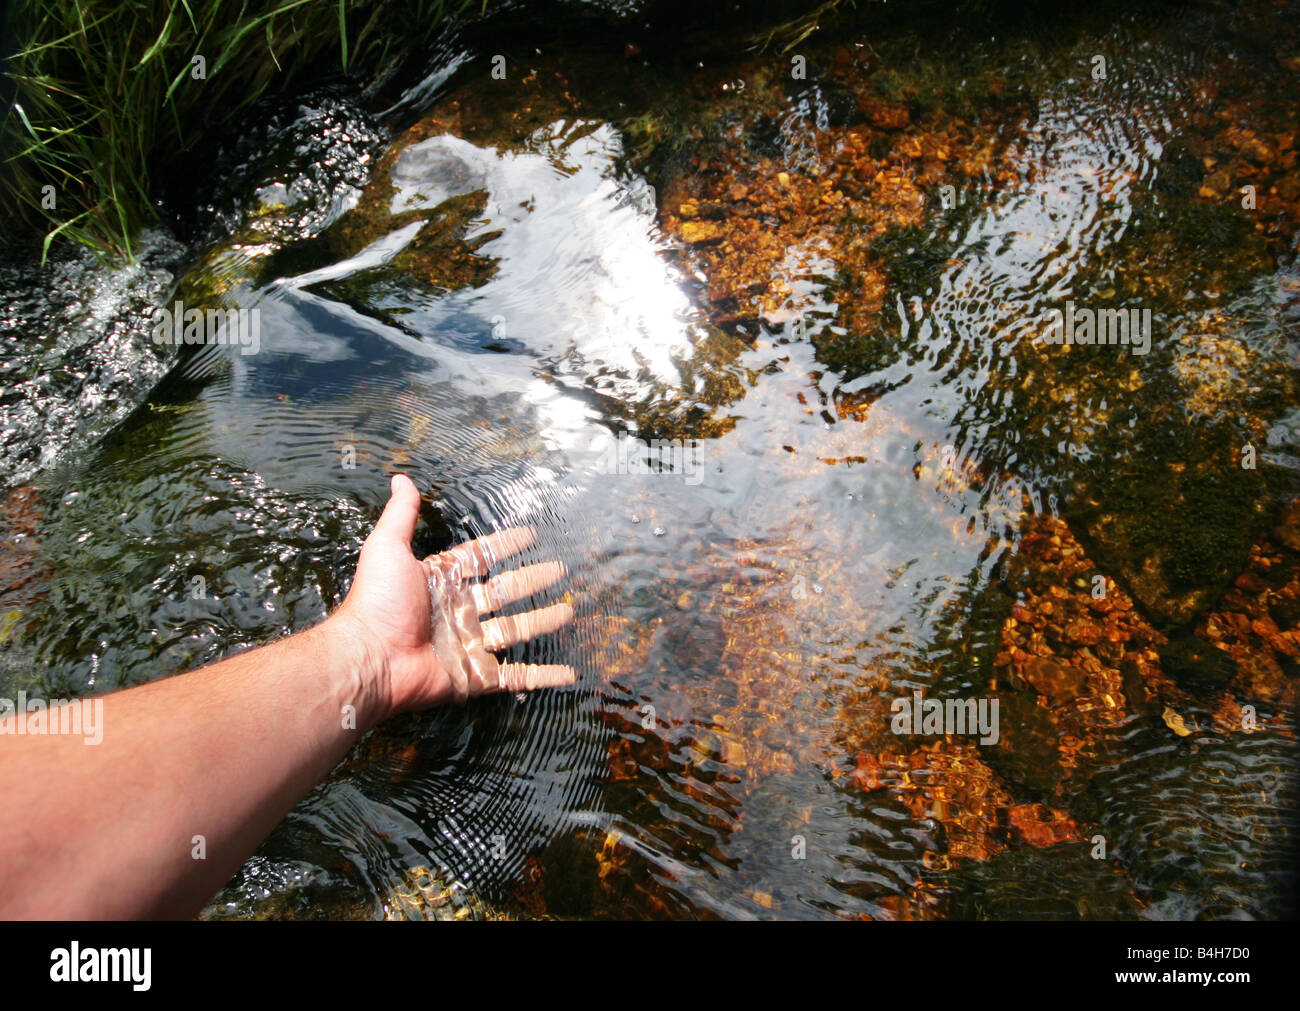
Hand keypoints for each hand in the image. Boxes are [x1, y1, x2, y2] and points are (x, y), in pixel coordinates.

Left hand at [331, 474, 574, 720]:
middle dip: (532, 581)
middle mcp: (458, 611)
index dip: (504, 546)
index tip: (528, 535)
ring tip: (569, 611)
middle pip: (505, 593)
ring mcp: (469, 644)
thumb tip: (400, 478)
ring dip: (542, 622)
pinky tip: (567, 672)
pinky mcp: (476, 676)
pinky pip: (516, 676)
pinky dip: (543, 676)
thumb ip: (401, 515)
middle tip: (558, 569)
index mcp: (442, 582)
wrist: (370, 658)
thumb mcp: (387, 548)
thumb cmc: (377, 602)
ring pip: (516, 630)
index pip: (481, 558)